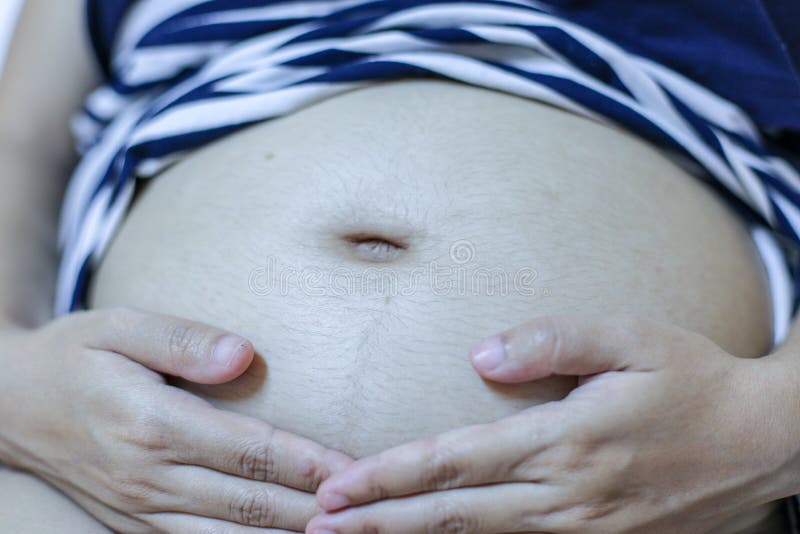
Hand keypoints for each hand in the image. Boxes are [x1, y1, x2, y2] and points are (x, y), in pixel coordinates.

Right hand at [0, 307, 352, 532]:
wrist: (11, 403)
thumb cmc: (75, 356)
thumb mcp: (119, 327)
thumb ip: (182, 339)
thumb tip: (242, 355)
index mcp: (152, 423)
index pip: (250, 449)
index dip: (307, 462)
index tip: (355, 468)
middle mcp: (149, 477)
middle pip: (250, 503)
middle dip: (313, 509)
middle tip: (367, 509)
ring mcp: (141, 510)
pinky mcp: (135, 526)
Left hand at [309, 314, 798, 532]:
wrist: (763, 440)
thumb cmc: (693, 379)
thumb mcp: (631, 338)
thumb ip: (553, 340)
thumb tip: (481, 356)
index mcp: (564, 440)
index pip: (455, 461)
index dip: (390, 476)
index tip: (336, 486)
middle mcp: (566, 495)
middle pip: (452, 515)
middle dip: (379, 524)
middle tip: (317, 529)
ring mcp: (585, 530)